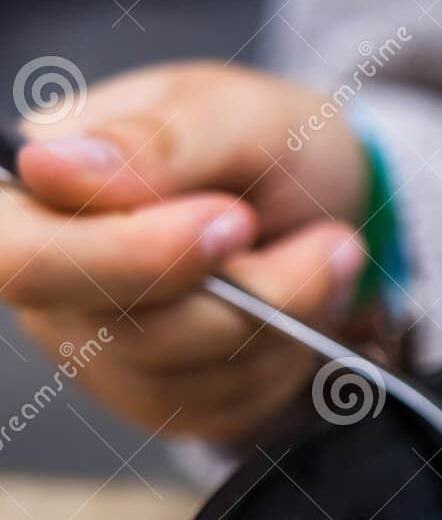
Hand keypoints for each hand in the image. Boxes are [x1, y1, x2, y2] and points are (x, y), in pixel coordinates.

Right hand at [2, 61, 372, 443]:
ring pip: (191, 379)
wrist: (329, 205)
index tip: (232, 221)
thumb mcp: (230, 113)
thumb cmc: (267, 145)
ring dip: (288, 321)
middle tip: (329, 240)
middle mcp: (54, 287)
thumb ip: (152, 141)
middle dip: (251, 292)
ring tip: (333, 252)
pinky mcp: (168, 400)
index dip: (126, 257)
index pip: (23, 259)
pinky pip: (229, 406)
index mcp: (35, 196)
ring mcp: (106, 354)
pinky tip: (310, 302)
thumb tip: (47, 167)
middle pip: (126, 334)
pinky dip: (289, 355)